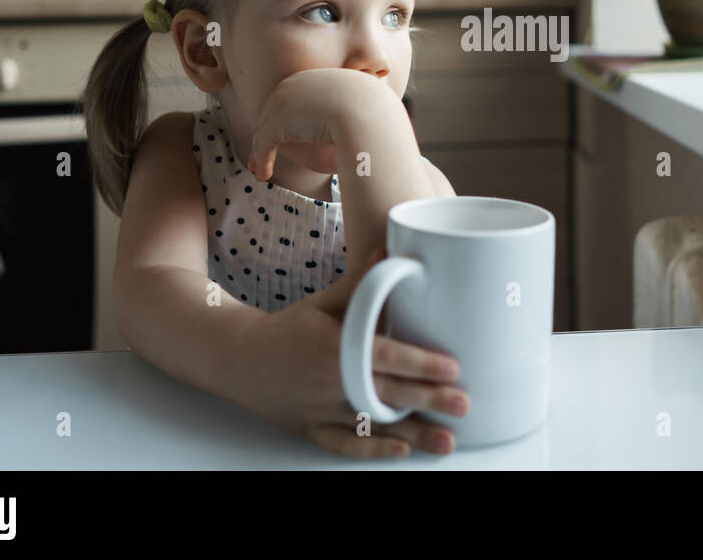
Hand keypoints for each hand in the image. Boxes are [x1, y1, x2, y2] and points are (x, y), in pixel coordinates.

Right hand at [241, 245, 470, 457]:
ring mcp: (320, 410)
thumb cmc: (289, 328)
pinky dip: (372, 450)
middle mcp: (328, 382)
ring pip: (372, 426)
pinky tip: (401, 452)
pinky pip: (346, 445)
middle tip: (464, 405)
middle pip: (385, 394)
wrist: (238, 359)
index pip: (382, 357)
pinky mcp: (313, 430)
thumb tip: (391, 250)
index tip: (451, 368)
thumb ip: (361, 284)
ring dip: (412, 435)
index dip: (418, 364)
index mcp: (332, 347)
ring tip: (447, 441)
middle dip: (428, 402)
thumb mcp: (323, 302)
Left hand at [246, 68, 383, 180]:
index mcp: (316, 79)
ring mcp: (282, 103)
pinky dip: (262, 161)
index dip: (289, 121)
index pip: (295, 101)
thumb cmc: (375, 116)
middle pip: (275, 113)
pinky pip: (264, 144)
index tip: (289, 135)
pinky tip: (264, 175)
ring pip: (267, 130)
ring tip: (259, 170)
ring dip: (261, 152)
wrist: (367, 113)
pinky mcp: (275, 123)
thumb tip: (356, 131)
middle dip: (268, 133)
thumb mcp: (363, 114)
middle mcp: (295, 85)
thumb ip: (353, 118)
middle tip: (263, 152)